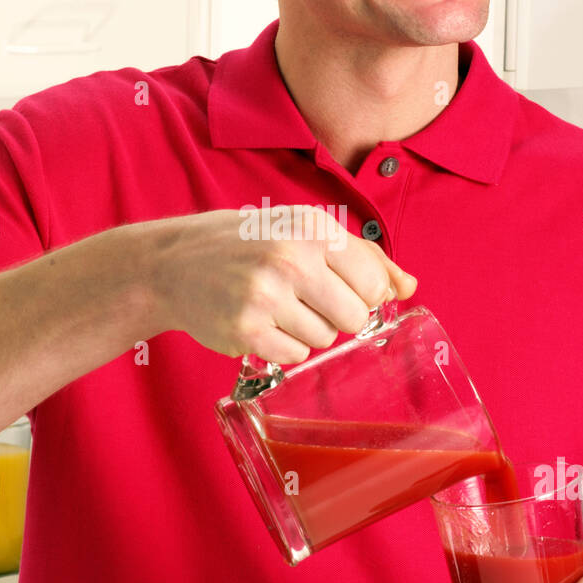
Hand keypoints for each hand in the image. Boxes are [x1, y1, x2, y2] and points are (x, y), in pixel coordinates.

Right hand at [149, 205, 416, 362]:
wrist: (172, 263)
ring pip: (323, 339)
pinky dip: (281, 346)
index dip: (361, 294)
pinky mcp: (246, 330)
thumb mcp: (303, 231)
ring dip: (305, 330)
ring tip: (275, 306)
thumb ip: (363, 257)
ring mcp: (266, 296)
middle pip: (353, 317)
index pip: (373, 284)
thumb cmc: (247, 245)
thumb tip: (409, 286)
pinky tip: (259, 322)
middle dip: (336, 316)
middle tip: (304, 299)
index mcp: (312, 227)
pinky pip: (293, 355)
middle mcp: (291, 258)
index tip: (339, 288)